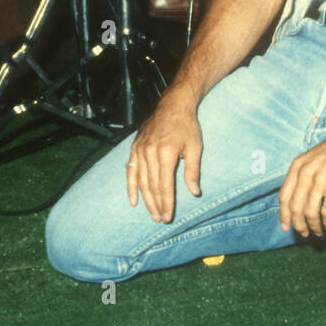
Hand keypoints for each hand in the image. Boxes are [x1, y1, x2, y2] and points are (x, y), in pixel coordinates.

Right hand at [126, 90, 202, 223]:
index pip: (165, 185)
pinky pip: (131, 171)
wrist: (173, 105)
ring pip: (141, 181)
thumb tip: (194, 192)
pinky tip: (134, 201)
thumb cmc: (187, 126)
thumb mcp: (195, 147)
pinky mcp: (135, 147)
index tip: (168, 216)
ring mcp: (140, 150)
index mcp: (165, 153)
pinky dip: (131, 187)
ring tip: (152, 214)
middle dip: (157, 205)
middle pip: (152, 186)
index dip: (167, 203)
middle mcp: (150, 152)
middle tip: (161, 219)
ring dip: (146, 200)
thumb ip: (192, 171)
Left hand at [278, 133, 325, 237]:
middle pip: (296, 208)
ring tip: (318, 233)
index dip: (284, 215)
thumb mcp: (311, 159)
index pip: (284, 196)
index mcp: (297, 167)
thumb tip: (296, 202)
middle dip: (298, 225)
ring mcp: (321, 181)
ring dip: (314, 227)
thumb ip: (301, 176)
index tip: (285, 227)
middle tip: (304, 234)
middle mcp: (306, 174)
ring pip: (310, 213)